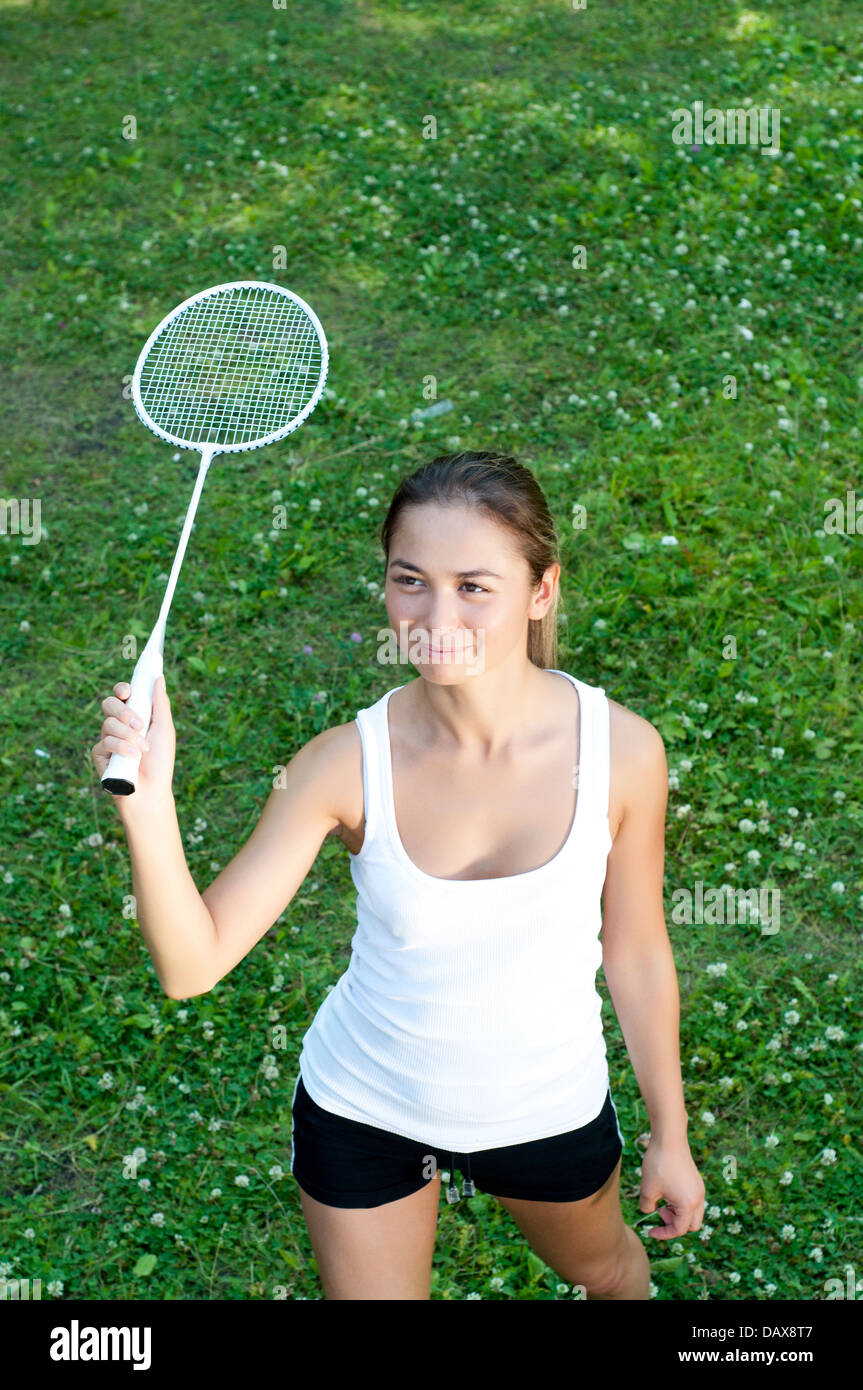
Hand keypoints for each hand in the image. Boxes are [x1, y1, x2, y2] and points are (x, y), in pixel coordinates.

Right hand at [92, 676, 175, 805]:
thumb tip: (158, 677)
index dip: (122, 689)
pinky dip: (121, 748)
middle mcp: (119, 726)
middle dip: (124, 711)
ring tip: (142, 749)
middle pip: (109, 704)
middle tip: (139, 724)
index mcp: (135, 716)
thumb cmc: (160, 761)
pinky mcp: (99, 754)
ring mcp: (108, 739)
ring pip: (107, 722)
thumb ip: (160, 703)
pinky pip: (105, 741)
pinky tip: (132, 758)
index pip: (122, 695)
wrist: (151, 791)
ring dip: (128, 735)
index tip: (127, 691)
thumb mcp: (164, 729)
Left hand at [638, 1136, 705, 1239]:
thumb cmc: (658, 1164)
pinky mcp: (696, 1180)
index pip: (679, 1230)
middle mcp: (698, 1198)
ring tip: (661, 1199)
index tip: (650, 1231)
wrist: (669, 1138)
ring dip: (678, 1212)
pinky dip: (680, 1202)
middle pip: (692, 1225)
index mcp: (689, 1205)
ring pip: (693, 1212)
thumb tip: (650, 1210)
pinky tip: (665, 1189)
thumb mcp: (647, 1189)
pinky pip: (692, 1200)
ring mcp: (699, 1188)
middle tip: (660, 1211)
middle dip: (675, 1223)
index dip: (664, 1234)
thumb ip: (647, 1207)